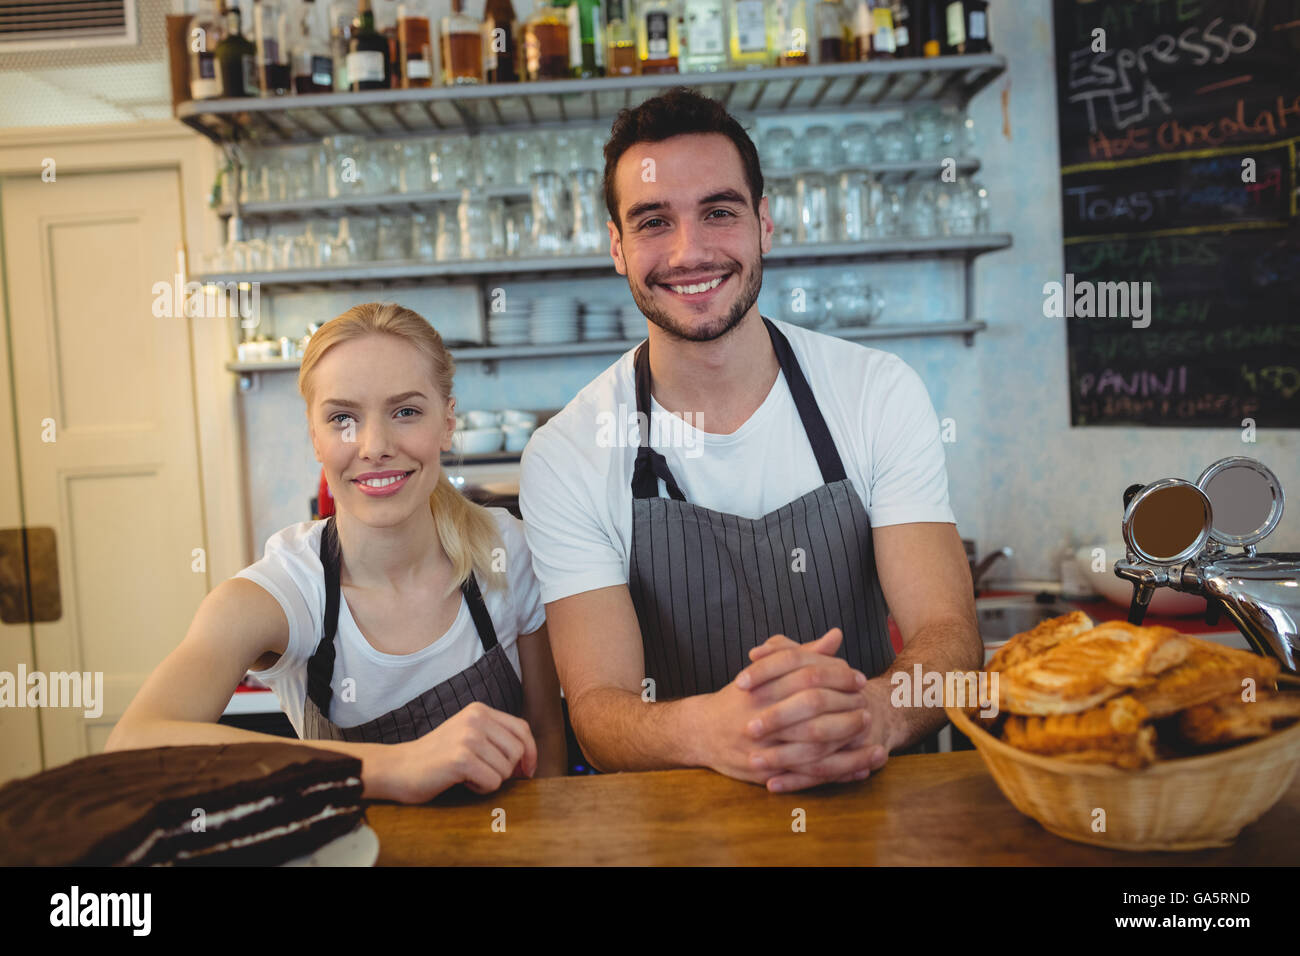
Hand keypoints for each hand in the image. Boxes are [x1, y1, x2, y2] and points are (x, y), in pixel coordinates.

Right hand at [380, 701, 537, 802]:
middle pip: (518, 751)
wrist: (398, 768)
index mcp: (479, 710)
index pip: (522, 729)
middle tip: (483, 774)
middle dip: (506, 770)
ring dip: (490, 780)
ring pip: (506, 770)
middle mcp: (476, 718)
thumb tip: (529, 759)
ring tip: (467, 775)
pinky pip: (492, 782)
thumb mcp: (468, 735)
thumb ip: (495, 738)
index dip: (531, 752)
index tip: (527, 771)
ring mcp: (468, 737)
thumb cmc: (436, 757)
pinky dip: (480, 788)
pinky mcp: (461, 758)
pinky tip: (462, 781)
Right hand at [692, 628, 869, 785]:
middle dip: (843, 707)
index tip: (858, 678)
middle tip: (867, 706)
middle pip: (810, 708)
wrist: (700, 732)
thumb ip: (802, 654)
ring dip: (845, 741)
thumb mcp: (766, 671)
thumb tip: (836, 635)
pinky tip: (859, 770)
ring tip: (867, 735)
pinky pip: (805, 774)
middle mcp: (758, 714)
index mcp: (760, 685)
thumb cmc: (740, 698)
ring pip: (811, 744)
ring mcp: (760, 745)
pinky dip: (835, 773)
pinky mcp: (764, 772)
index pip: (805, 675)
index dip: (836, 676)